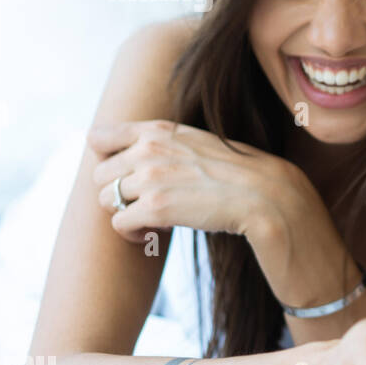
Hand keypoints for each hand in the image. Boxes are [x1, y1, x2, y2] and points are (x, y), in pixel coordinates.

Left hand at [89, 120, 290, 243]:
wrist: (265, 195)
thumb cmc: (237, 173)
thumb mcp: (198, 143)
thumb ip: (163, 144)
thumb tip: (135, 159)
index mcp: (158, 130)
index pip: (100, 137)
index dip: (106, 160)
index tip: (125, 175)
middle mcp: (148, 149)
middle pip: (100, 176)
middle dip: (118, 193)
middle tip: (148, 203)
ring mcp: (150, 178)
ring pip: (106, 201)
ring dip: (126, 214)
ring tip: (154, 219)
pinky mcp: (155, 208)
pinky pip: (119, 224)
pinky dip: (132, 234)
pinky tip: (156, 233)